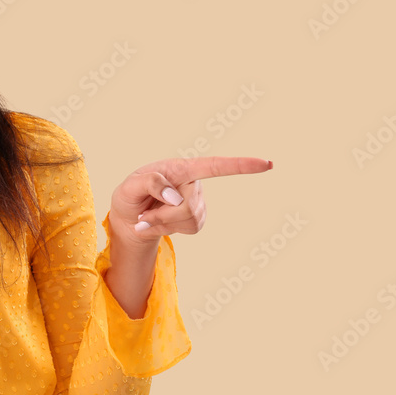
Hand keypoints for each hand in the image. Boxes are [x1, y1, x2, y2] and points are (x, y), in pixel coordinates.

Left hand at [109, 156, 272, 244]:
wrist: (129, 217)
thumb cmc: (129, 196)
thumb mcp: (129, 186)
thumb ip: (150, 183)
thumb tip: (176, 196)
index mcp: (180, 167)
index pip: (215, 165)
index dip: (241, 165)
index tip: (267, 164)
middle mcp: (193, 181)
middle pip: (188, 206)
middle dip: (163, 216)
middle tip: (143, 216)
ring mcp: (197, 200)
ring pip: (190, 220)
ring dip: (164, 224)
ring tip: (148, 218)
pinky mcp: (198, 218)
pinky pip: (191, 229)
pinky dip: (168, 230)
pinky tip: (157, 224)